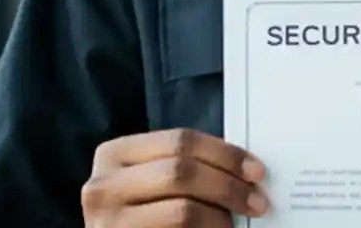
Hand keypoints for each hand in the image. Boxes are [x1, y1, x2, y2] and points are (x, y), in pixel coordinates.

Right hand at [81, 128, 269, 226]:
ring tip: (234, 222)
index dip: (224, 154)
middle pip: (181, 172)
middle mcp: (103, 185)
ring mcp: (108, 221)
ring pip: (182, 210)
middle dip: (227, 185)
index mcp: (115, 154)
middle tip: (257, 200)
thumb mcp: (151, 181)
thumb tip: (242, 169)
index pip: (179, 141)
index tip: (255, 169)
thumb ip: (184, 167)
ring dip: (219, 216)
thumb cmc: (138, 213)